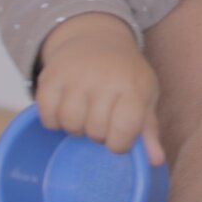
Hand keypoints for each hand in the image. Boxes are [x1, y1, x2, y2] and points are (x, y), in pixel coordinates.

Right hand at [37, 13, 164, 163]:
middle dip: (97, 133)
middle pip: (94, 132)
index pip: (124, 132)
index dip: (120, 144)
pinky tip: (65, 108)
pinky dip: (53, 119)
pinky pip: (46, 115)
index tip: (119, 137)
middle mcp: (104, 80)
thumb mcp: (144, 95)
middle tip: (101, 119)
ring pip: (69, 124)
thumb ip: (148, 129)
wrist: (97, 39)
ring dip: (75, 127)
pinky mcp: (50, 76)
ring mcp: (75, 76)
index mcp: (133, 87)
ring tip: (84, 113)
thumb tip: (155, 162)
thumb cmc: (125, 74)